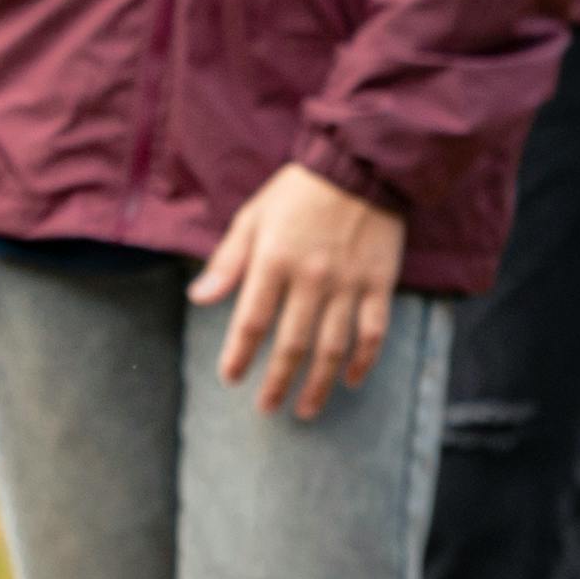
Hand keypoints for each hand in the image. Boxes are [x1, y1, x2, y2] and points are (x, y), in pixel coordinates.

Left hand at [191, 161, 405, 418]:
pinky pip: (372, 333)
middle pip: (292, 344)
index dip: (239, 355)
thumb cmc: (296, 194)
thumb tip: (199, 298)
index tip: (231, 378)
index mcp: (273, 261)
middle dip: (277, 381)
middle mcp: (312, 278)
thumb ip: (228, 262)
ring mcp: (349, 284)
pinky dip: (362, 361)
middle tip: (266, 409)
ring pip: (333, 348)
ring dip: (318, 384)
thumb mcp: (252, 218)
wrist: (359, 169)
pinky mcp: (380, 285)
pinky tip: (349, 380)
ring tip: (305, 409)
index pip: (252, 321)